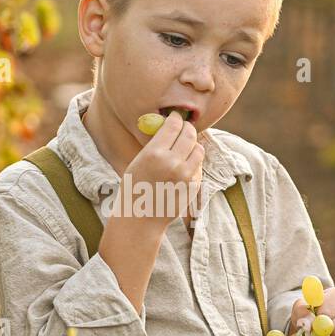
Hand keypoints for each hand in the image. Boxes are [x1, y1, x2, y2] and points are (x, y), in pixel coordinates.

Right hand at [122, 110, 206, 228]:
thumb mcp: (139, 160)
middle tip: (184, 128)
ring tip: (184, 148)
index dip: (176, 118)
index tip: (176, 117)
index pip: (174, 125)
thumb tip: (171, 126)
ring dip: (192, 145)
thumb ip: (156, 144)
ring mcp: (185, 176)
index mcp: (154, 153)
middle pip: (189, 134)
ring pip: (198, 148)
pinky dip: (193, 163)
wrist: (140, 218)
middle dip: (187, 128)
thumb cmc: (135, 187)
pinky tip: (182, 167)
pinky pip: (198, 166)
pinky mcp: (193, 186)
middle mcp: (172, 163)